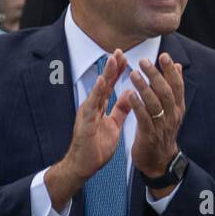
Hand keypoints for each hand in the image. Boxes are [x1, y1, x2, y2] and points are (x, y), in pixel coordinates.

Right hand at [46, 49, 133, 207]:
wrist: (84, 165)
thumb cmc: (96, 146)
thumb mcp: (113, 125)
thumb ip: (120, 109)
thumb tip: (130, 95)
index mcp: (99, 107)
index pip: (110, 85)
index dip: (117, 71)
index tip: (126, 56)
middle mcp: (92, 107)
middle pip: (103, 83)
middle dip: (112, 67)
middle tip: (119, 50)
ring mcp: (87, 114)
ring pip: (98, 91)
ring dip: (105, 75)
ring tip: (112, 60)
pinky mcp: (85, 123)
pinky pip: (92, 106)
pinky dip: (96, 93)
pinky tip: (101, 82)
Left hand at [128, 53, 185, 189]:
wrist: (159, 160)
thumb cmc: (162, 131)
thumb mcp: (172, 109)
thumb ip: (173, 88)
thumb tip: (177, 66)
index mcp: (178, 108)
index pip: (177, 86)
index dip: (171, 71)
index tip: (164, 56)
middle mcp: (173, 116)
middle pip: (166, 92)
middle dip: (156, 75)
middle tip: (144, 61)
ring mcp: (162, 126)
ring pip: (155, 104)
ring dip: (144, 88)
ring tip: (134, 74)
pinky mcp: (150, 136)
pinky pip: (144, 118)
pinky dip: (138, 106)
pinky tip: (130, 95)